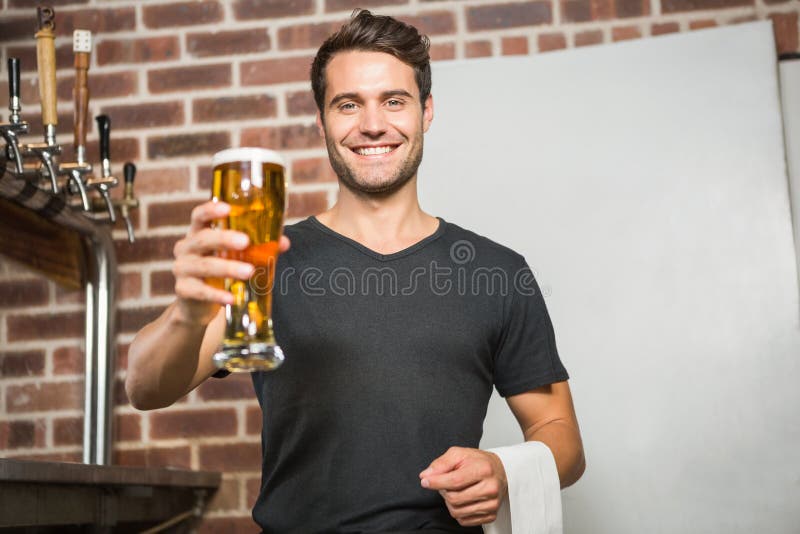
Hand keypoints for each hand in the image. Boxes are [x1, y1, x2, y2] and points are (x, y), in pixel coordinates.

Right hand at [171, 200, 290, 324]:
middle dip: (224, 239)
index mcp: (197, 233)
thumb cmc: (218, 272)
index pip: (198, 216)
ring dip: (228, 268)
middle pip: (202, 239)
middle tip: (245, 242)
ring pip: (204, 266)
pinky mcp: (183, 290)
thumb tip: (283, 242)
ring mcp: (182, 269)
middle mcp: (186, 248)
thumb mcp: (233, 257)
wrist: (197, 305)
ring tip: (249, 271)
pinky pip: (200, 291)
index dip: (210, 210)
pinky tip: (231, 298)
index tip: (227, 208)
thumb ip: (256, 248)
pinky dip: (217, 295)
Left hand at [419, 446, 506, 526]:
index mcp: (483, 469)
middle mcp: (491, 488)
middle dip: (443, 491)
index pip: (455, 481)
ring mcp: (492, 504)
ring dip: (449, 502)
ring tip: (454, 491)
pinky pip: (464, 521)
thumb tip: (426, 476)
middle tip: (445, 483)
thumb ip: (441, 463)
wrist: (500, 471)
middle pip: (454, 498)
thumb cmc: (478, 462)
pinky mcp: (491, 515)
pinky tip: (462, 500)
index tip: (425, 481)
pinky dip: (458, 511)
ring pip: (457, 512)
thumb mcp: (459, 454)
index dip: (436, 482)